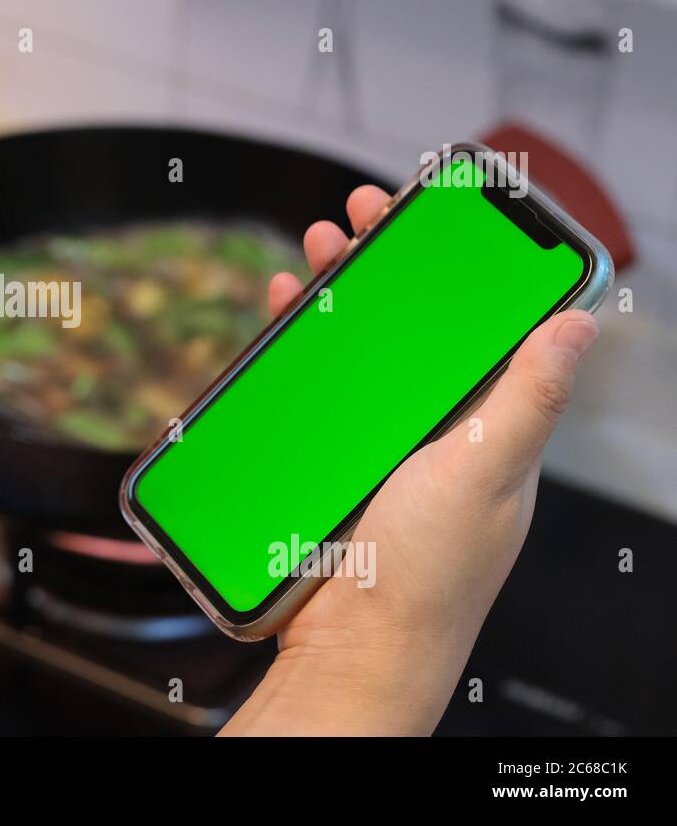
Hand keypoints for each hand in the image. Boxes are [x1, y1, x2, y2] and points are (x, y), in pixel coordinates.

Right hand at [221, 185, 598, 735]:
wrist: (349, 650)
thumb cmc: (427, 573)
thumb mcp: (487, 475)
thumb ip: (530, 398)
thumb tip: (582, 320)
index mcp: (483, 426)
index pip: (479, 328)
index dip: (461, 267)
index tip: (437, 215)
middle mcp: (428, 429)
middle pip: (408, 326)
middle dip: (386, 263)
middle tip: (363, 212)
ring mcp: (369, 445)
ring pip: (352, 351)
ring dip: (335, 292)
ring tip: (318, 248)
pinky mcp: (319, 463)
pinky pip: (306, 391)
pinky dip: (293, 346)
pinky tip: (279, 314)